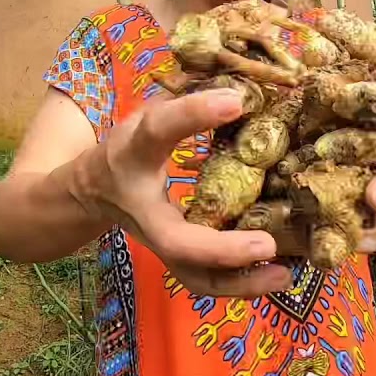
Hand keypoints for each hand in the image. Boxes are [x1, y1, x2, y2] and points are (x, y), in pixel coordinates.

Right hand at [76, 88, 291, 296]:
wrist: (91, 190)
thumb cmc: (129, 148)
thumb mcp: (149, 116)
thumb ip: (187, 105)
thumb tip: (245, 91)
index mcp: (132, 155)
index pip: (158, 132)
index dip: (192, 115)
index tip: (235, 100)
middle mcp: (143, 209)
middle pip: (176, 242)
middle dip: (221, 250)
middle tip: (267, 244)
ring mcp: (158, 242)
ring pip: (193, 276)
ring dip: (238, 283)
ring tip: (284, 274)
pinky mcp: (175, 259)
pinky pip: (204, 281)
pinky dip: (240, 284)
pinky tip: (277, 275)